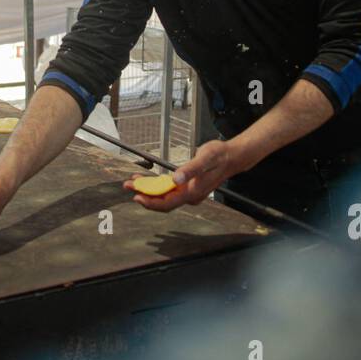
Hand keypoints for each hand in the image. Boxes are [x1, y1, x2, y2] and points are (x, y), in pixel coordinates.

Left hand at [126, 140, 244, 211]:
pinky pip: (169, 190)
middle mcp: (190, 196)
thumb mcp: (205, 158)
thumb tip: (176, 179)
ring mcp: (189, 192)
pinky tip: (148, 179)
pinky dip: (157, 185)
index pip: (167, 203)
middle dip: (144, 195)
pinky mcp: (188, 187)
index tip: (136, 195)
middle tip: (128, 185)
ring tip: (134, 181)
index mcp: (192, 192)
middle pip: (163, 202)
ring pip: (165, 196)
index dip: (150, 202)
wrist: (232, 157)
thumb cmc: (220, 156)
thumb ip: (191, 169)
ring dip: (149, 190)